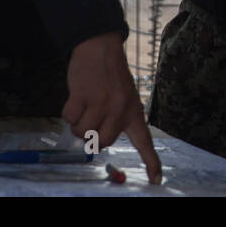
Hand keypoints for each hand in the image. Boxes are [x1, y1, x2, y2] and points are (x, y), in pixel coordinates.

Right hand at [62, 31, 161, 183]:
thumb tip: (99, 142)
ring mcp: (101, 103)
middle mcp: (119, 109)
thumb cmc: (110, 74)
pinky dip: (69, 111)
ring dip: (78, 122)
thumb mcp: (124, 96)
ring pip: (82, 133)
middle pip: (102, 143)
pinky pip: (69, 118)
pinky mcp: (83, 95)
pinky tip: (76, 97)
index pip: (144, 141)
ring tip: (84, 104)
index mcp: (133, 111)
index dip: (150, 162)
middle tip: (91, 119)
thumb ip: (117, 118)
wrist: (100, 46)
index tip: (156, 180)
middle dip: (92, 136)